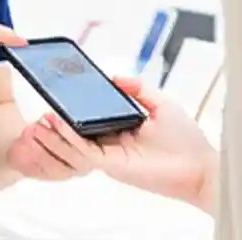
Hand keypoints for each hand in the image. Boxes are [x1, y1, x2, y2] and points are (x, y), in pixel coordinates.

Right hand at [15, 77, 217, 205]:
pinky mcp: (113, 165)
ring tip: (41, 120)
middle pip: (77, 135)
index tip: (57, 96)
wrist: (201, 165)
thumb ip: (138, 88)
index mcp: (121, 130)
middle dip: (56, 126)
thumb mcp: (161, 103)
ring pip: (75, 146)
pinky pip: (85, 152)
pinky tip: (60, 125)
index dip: (72, 111)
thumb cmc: (186, 139)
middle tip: (40, 112)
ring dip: (56, 135)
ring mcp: (111, 157)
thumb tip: (115, 76)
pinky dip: (70, 139)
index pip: (90, 120)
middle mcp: (112, 145)